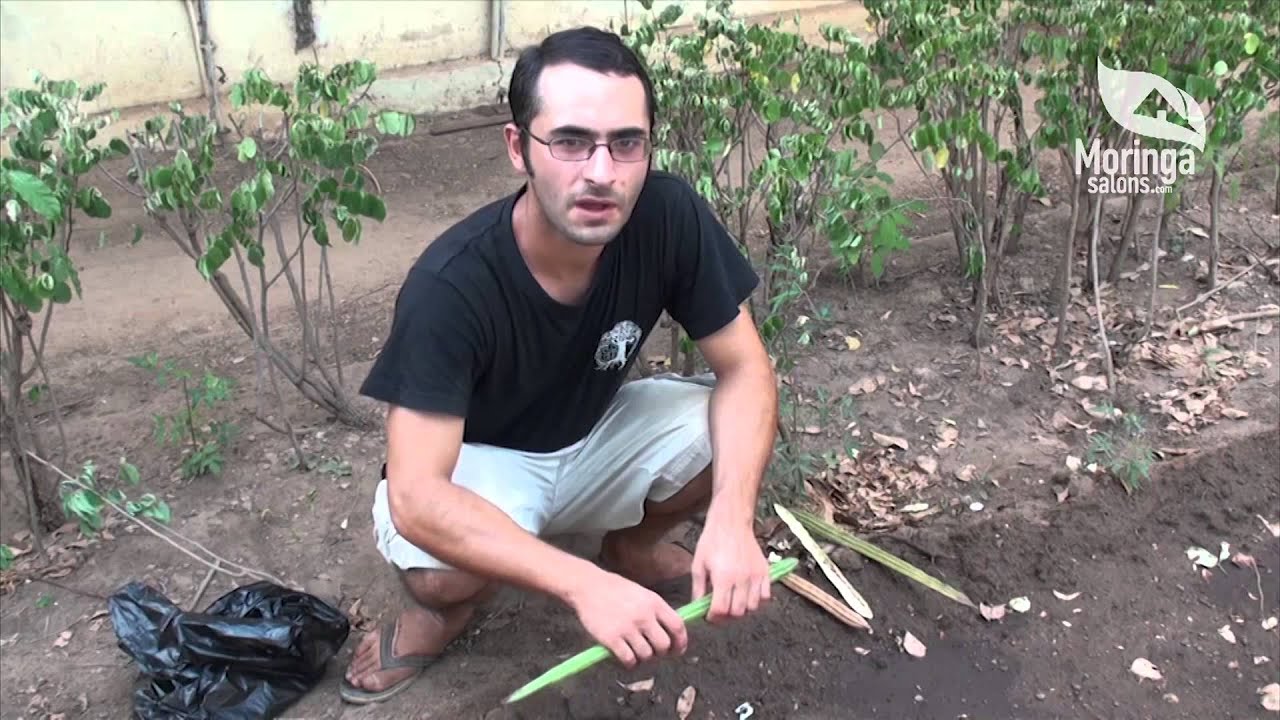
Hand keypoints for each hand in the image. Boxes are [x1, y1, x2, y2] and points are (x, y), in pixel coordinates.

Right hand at [568, 570, 687, 667]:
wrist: (588, 586)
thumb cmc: (616, 589)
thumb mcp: (642, 593)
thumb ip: (657, 611)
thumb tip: (671, 633)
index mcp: (654, 603)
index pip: (677, 626)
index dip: (681, 642)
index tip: (677, 650)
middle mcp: (644, 616)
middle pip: (664, 645)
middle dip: (660, 653)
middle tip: (652, 652)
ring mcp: (628, 628)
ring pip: (647, 655)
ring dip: (643, 658)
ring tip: (635, 652)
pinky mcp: (612, 638)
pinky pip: (629, 660)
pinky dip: (630, 663)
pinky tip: (625, 657)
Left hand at [691, 516, 770, 622]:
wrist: (731, 522)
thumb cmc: (712, 541)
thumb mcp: (698, 564)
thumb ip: (698, 588)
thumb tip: (697, 606)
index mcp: (723, 577)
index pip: (721, 610)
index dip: (713, 618)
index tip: (710, 616)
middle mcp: (741, 579)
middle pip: (737, 612)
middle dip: (727, 616)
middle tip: (721, 610)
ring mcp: (755, 575)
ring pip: (753, 607)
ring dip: (742, 609)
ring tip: (734, 601)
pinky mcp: (765, 571)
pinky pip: (766, 596)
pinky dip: (757, 600)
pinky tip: (747, 593)